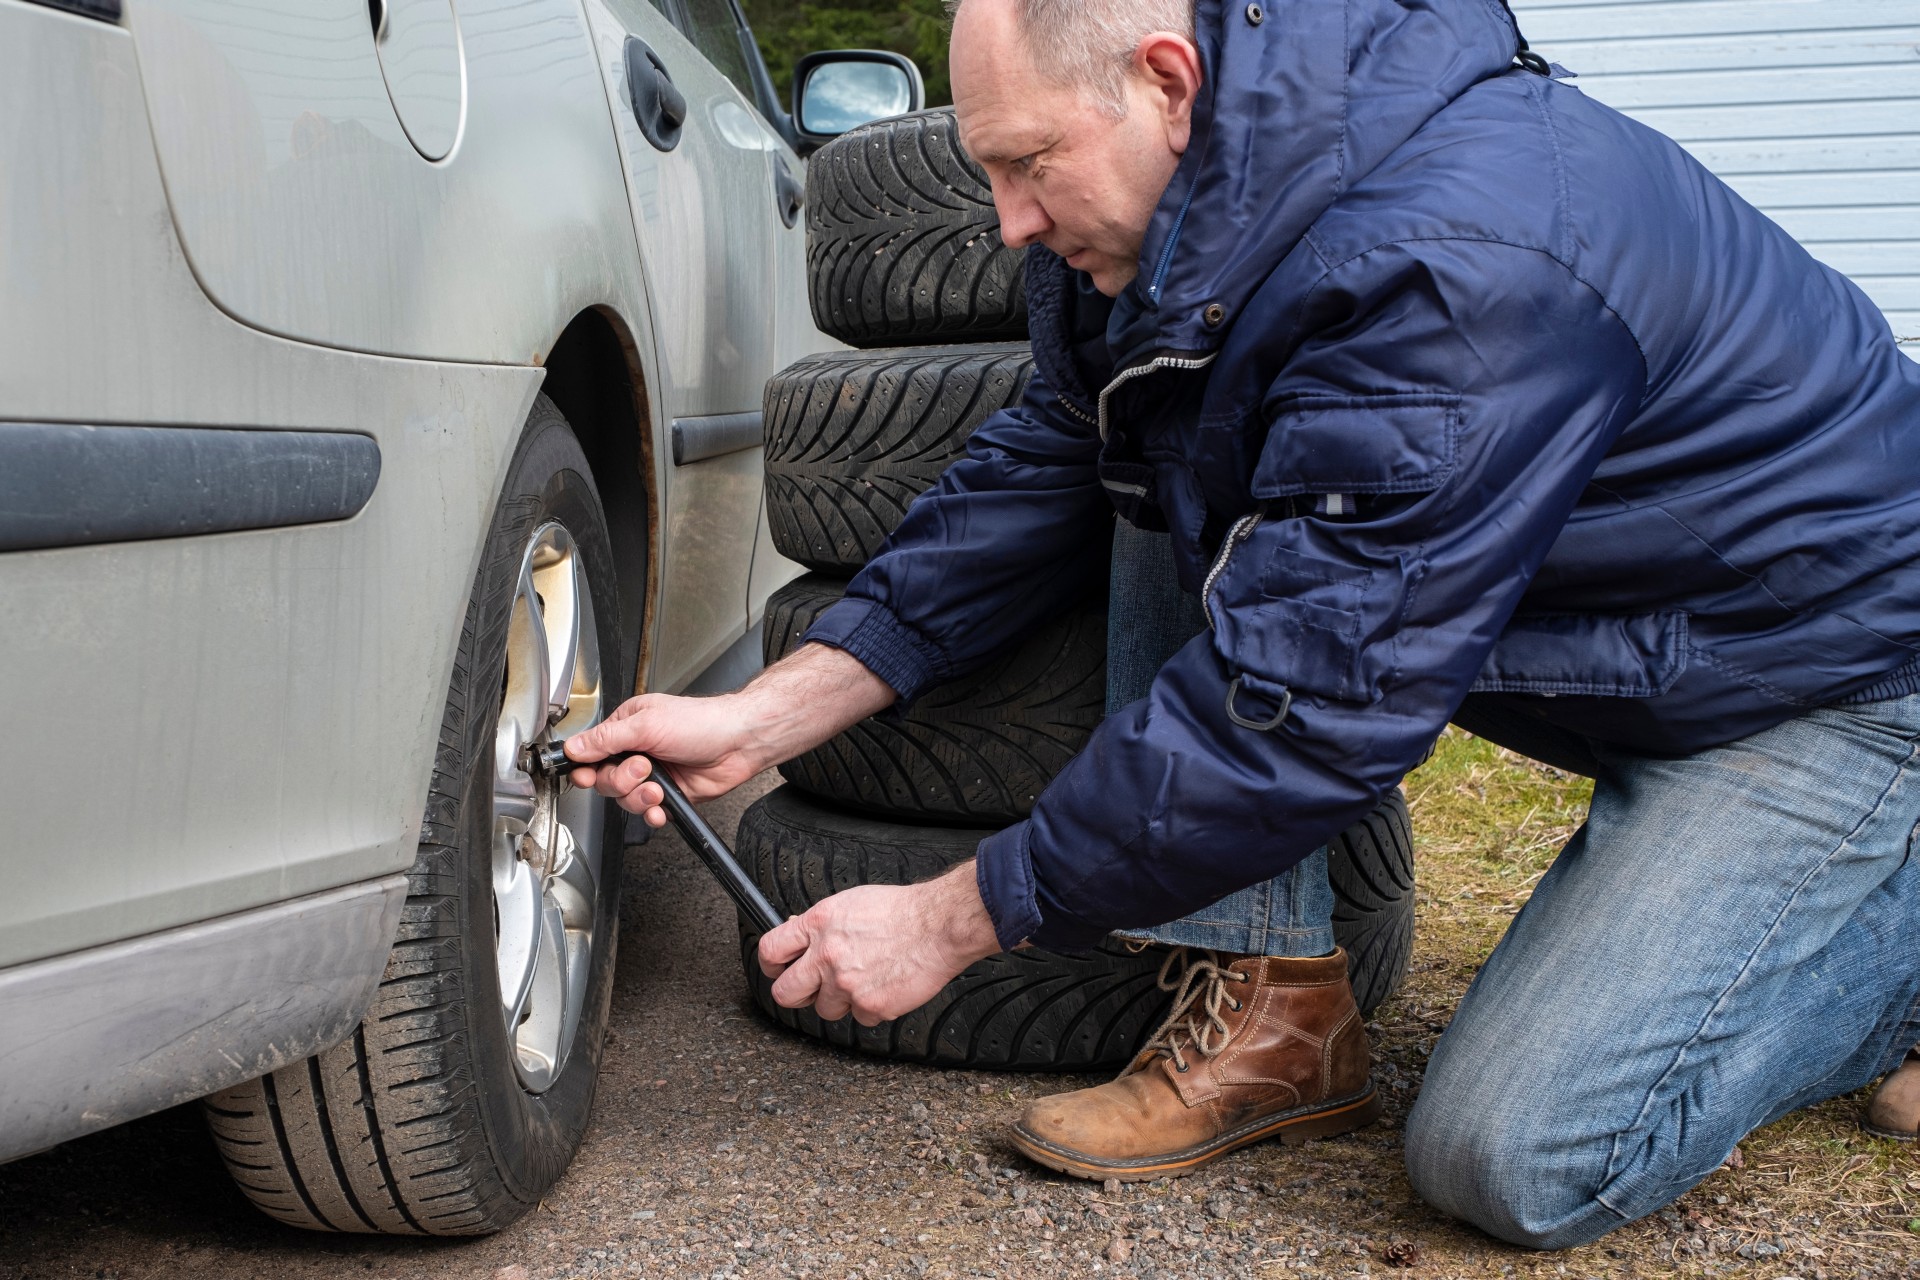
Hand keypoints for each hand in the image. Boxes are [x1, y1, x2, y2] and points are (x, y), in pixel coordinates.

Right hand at [564, 642, 895, 825]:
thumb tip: (574, 747)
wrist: (739, 742)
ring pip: (626, 799)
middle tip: (642, 770)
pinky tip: (662, 808)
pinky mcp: (669, 795)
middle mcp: (637, 752)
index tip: (587, 775)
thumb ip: (606, 738)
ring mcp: (653, 775)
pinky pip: (648, 813)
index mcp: (626, 729)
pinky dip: (653, 814)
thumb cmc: (702, 723)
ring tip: (657, 788)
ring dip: (639, 798)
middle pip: (606, 781)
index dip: (586, 767)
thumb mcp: (647, 724)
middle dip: (621, 781)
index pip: (591, 752)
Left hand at [756, 861, 1003, 1024]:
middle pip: (786, 993)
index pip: (770, 951)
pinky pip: (860, 1018)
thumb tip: (798, 933)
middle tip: (809, 990)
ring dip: (841, 1000)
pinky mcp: (870, 1006)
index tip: (776, 970)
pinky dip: (871, 1007)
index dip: (770, 966)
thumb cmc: (902, 911)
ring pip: (826, 1010)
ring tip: (865, 979)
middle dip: (795, 994)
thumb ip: (821, 924)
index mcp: (819, 925)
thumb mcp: (850, 903)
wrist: (938, 925)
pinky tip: (885, 985)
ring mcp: (847, 984)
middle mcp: (827, 956)